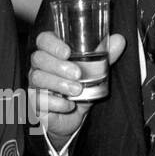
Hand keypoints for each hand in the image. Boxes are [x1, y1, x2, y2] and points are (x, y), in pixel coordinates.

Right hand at [28, 30, 125, 146]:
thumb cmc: (80, 87)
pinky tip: (68, 105)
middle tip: (78, 74)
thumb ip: (105, 56)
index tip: (67, 52)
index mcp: (51, 53)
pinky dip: (55, 103)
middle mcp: (39, 67)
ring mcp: (35, 84)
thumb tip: (119, 40)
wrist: (72, 116)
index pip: (43, 39)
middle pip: (38, 58)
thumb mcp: (95, 71)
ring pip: (37, 78)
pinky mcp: (36, 103)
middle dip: (58, 65)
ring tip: (77, 90)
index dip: (52, 43)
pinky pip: (38, 100)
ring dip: (59, 83)